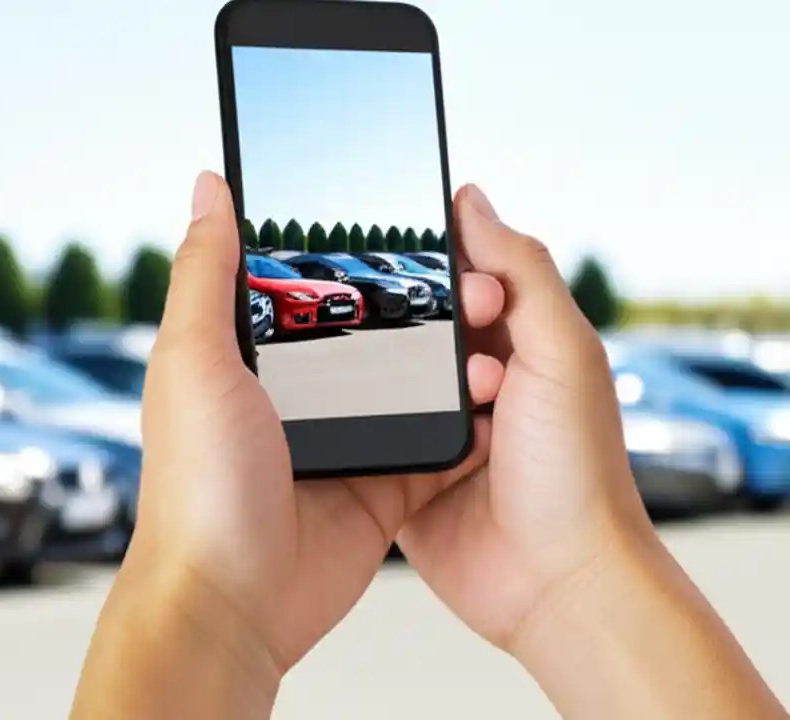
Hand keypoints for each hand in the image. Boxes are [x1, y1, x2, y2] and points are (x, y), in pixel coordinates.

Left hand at [73, 172, 508, 716]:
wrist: (235, 602)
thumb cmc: (197, 484)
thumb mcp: (192, 359)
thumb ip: (205, 272)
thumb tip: (209, 185)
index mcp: (239, 354)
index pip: (294, 277)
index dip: (337, 243)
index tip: (387, 203)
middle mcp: (290, 390)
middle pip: (364, 320)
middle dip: (414, 292)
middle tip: (464, 263)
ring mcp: (340, 435)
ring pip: (408, 373)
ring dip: (449, 349)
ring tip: (490, 313)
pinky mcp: (382, 482)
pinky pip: (435, 438)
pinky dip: (465, 416)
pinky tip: (496, 384)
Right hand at [395, 184, 655, 649]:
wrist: (554, 582)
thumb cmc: (576, 471)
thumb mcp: (560, 350)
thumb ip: (521, 270)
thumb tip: (471, 197)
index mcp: (519, 343)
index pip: (465, 276)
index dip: (440, 260)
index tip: (414, 255)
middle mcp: (475, 382)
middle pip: (414, 322)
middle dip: (396, 314)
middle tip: (383, 314)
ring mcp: (435, 429)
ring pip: (381, 374)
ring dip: (373, 370)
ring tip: (372, 369)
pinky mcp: (398, 475)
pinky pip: (364, 432)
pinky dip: (355, 422)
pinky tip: (338, 410)